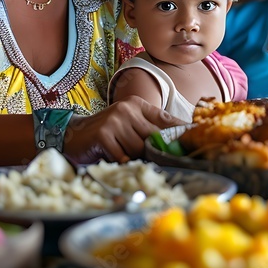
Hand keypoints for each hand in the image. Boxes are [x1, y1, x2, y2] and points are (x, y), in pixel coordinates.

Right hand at [64, 96, 184, 162]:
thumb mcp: (130, 126)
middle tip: (164, 162)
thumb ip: (150, 131)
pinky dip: (122, 163)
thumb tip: (178, 144)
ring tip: (125, 157)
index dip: (181, 132)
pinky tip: (115, 160)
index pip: (166, 119)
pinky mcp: (104, 135)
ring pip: (139, 149)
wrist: (72, 134)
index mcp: (138, 105)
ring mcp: (115, 121)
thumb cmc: (106, 135)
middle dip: (158, 152)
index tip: (195, 141)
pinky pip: (124, 157)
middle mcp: (128, 109)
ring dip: (135, 158)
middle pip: (154, 138)